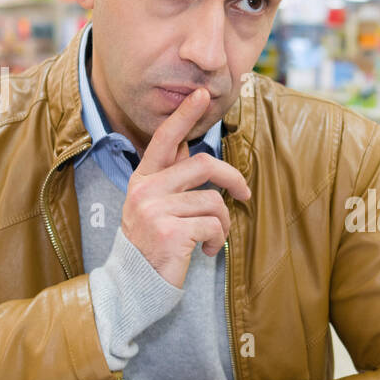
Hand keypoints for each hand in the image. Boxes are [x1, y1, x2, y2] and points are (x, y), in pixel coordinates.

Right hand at [120, 88, 251, 288]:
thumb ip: (170, 180)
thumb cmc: (151, 247)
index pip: (164, 139)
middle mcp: (145, 190)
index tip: (201, 93)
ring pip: (214, 201)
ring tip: (212, 238)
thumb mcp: (153, 208)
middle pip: (203, 165)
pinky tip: (205, 252)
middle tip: (246, 195)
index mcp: (142, 180)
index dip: (184, 115)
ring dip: (223, 223)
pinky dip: (218, 240)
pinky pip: (214, 225)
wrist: (134, 287)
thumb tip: (187, 147)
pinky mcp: (170, 231)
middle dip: (232, 179)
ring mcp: (155, 210)